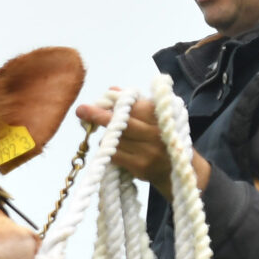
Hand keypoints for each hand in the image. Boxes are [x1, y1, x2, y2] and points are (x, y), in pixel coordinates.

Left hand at [75, 97, 210, 196]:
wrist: (177, 167)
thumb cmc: (163, 136)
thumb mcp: (156, 116)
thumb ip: (135, 103)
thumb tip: (112, 90)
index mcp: (162, 114)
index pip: (134, 105)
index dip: (116, 103)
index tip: (100, 100)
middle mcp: (156, 131)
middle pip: (123, 121)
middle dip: (100, 115)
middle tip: (81, 110)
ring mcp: (148, 149)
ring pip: (116, 139)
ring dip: (106, 136)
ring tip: (109, 134)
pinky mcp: (140, 165)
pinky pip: (115, 155)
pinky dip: (108, 150)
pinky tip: (112, 148)